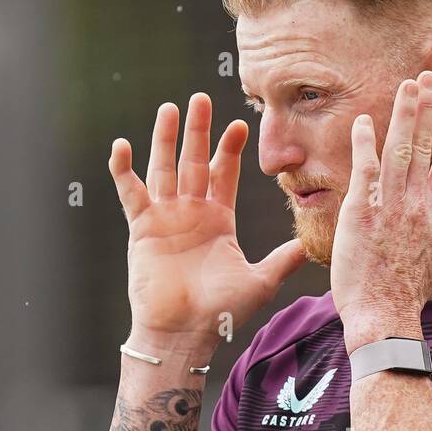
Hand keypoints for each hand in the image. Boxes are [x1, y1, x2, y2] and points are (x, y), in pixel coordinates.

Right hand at [109, 93, 305, 352]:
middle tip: (201, 98)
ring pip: (164, 169)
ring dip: (165, 139)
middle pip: (193, 162)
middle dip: (198, 131)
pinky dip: (123, 170)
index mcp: (218, 221)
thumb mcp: (260, 281)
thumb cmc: (221, 312)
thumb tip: (309, 246)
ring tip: (170, 108)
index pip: (223, 174)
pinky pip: (130, 192)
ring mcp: (164, 218)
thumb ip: (283, 260)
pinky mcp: (141, 228)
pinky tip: (122, 145)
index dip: (229, 149)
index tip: (240, 124)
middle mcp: (191, 214)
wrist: (185, 332)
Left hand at [330, 70, 431, 345]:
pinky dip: (364, 142)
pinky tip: (362, 120)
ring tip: (404, 85)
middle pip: (426, 144)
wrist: (383, 316)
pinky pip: (365, 168)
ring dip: (402, 113)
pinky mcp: (361, 211)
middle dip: (427, 108)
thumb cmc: (409, 294)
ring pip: (400, 148)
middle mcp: (417, 203)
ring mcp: (390, 205)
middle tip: (425, 78)